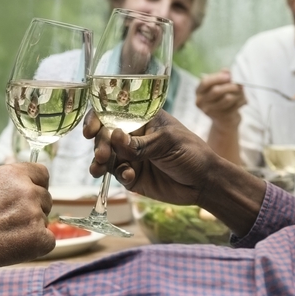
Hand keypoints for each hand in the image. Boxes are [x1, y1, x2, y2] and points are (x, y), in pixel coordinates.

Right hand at [0, 163, 55, 267]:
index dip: (36, 185)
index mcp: (14, 174)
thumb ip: (7, 179)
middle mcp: (28, 191)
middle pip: (45, 198)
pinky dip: (35, 246)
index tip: (28, 196)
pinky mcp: (39, 238)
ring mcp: (34, 215)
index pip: (42, 174)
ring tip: (5, 234)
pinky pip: (48, 240)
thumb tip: (21, 175)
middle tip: (10, 221)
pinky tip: (15, 246)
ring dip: (31, 227)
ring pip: (44, 220)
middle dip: (32, 208)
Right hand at [83, 111, 266, 233]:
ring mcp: (131, 155)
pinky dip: (118, 174)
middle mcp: (133, 135)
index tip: (90, 131)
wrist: (204, 183)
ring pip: (106, 156)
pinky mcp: (132, 175)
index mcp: (142, 118)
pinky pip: (117, 173)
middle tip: (102, 155)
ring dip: (100, 161)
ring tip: (99, 169)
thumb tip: (113, 135)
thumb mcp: (167, 143)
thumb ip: (140, 143)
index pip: (114, 113)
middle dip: (100, 145)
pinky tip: (129, 177)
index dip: (97, 119)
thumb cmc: (191, 153)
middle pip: (105, 136)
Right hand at [195, 69, 246, 124]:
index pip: (205, 82)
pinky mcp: (221, 118)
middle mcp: (201, 102)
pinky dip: (241, 101)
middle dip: (230, 86)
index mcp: (199, 92)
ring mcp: (210, 112)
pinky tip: (243, 100)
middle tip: (240, 85)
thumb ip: (222, 77)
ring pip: (228, 98)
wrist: (225, 121)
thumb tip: (226, 71)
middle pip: (216, 91)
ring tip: (242, 93)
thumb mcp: (220, 87)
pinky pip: (234, 106)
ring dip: (238, 93)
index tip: (229, 76)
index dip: (218, 78)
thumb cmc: (222, 99)